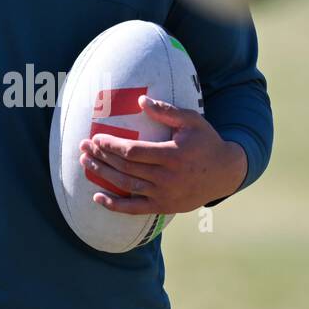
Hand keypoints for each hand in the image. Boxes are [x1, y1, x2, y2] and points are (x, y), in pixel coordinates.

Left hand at [78, 94, 247, 215]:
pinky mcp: (164, 207)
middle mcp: (167, 177)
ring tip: (85, 163)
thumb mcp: (192, 121)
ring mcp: (165, 194)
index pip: (133, 151)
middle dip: (101, 156)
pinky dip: (114, 206)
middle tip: (83, 147)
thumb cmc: (206, 142)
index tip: (96, 138)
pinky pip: (134, 209)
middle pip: (125, 167)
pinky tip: (97, 197)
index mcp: (172, 154)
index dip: (111, 145)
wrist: (226, 173)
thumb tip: (141, 100)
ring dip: (102, 175)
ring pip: (126, 186)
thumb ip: (167, 111)